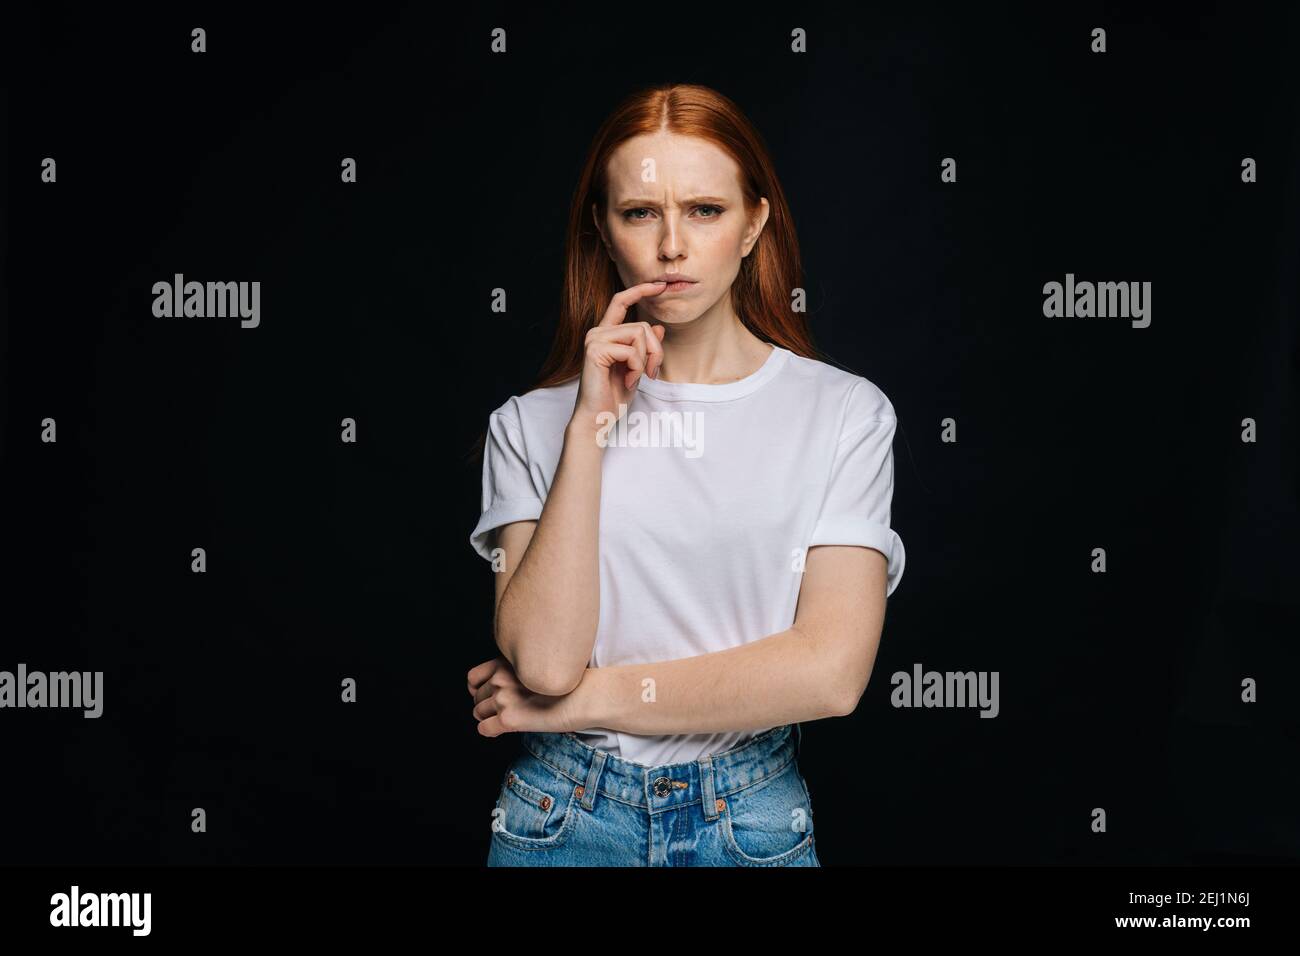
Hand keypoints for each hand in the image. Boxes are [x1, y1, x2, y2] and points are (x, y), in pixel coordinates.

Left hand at [467, 656, 585, 736]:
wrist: (585, 696)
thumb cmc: (569, 683)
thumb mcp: (536, 667)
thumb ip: (515, 673)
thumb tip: (501, 688)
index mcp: (506, 663)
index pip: (473, 677)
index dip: (477, 688)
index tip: (485, 695)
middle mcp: (501, 679)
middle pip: (476, 697)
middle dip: (485, 705)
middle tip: (502, 711)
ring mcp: (503, 699)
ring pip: (478, 713)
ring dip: (487, 718)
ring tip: (504, 721)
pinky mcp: (508, 719)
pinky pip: (484, 730)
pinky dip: (490, 732)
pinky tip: (500, 732)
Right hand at [569, 283, 667, 437]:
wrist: (597, 418)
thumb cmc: (614, 397)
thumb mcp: (637, 369)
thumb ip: (644, 348)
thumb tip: (658, 327)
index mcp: (605, 334)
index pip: (621, 301)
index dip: (640, 290)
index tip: (659, 285)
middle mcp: (597, 333)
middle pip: (642, 326)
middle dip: (656, 351)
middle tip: (652, 373)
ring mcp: (595, 340)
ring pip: (639, 335)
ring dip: (646, 361)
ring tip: (636, 378)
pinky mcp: (595, 351)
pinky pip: (631, 351)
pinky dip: (637, 369)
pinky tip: (628, 382)